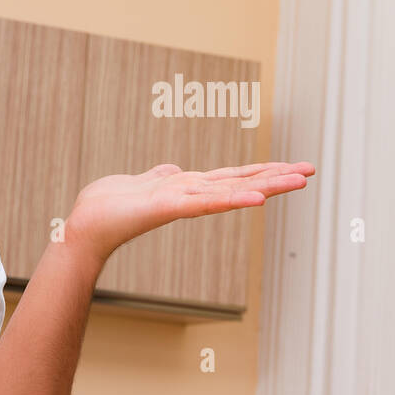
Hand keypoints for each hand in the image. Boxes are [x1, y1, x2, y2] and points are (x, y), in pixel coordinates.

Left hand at [64, 160, 316, 267]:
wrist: (83, 227)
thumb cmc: (105, 207)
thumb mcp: (137, 183)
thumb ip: (157, 177)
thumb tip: (171, 169)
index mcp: (183, 188)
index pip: (228, 177)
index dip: (258, 171)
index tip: (290, 167)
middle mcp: (187, 195)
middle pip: (239, 181)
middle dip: (274, 177)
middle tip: (311, 172)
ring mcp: (180, 202)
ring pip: (229, 190)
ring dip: (265, 185)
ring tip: (297, 181)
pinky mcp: (167, 208)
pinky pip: (205, 202)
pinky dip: (231, 199)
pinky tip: (256, 197)